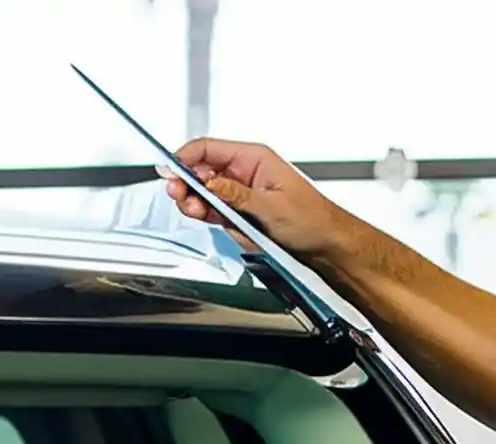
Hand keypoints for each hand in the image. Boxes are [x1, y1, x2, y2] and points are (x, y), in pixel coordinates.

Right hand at [165, 137, 357, 259]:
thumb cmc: (311, 219)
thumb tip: (206, 181)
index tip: (169, 172)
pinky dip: (207, 214)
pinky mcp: (240, 211)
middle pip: (201, 170)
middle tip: (180, 197)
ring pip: (204, 192)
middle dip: (187, 184)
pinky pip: (214, 209)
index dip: (185, 158)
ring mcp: (241, 192)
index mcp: (255, 159)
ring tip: (194, 210)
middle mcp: (245, 172)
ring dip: (196, 202)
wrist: (326, 243)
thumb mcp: (270, 205)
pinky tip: (204, 216)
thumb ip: (234, 193)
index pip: (209, 148)